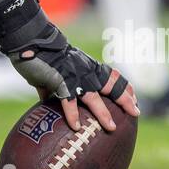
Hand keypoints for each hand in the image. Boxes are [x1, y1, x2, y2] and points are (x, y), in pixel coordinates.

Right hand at [13, 37, 138, 132]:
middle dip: (125, 99)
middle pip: (111, 86)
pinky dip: (72, 115)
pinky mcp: (60, 81)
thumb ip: (54, 84)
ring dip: (103, 113)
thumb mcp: (55, 68)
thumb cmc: (42, 54)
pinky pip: (68, 101)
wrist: (33, 40)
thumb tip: (46, 99)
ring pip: (94, 98)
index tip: (134, 98)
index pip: (113, 76)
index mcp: (88, 66)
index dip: (125, 87)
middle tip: (136, 112)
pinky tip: (76, 127)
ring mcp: (74, 77)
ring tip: (111, 127)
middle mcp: (85, 71)